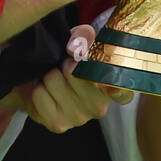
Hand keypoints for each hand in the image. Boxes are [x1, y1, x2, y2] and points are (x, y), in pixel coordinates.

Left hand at [18, 25, 133, 132]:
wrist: (42, 83)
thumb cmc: (69, 61)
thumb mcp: (79, 41)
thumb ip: (82, 37)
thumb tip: (74, 49)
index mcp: (112, 86)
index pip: (123, 92)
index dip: (117, 89)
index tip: (112, 87)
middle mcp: (99, 107)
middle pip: (73, 73)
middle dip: (64, 64)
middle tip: (66, 67)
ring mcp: (79, 118)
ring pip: (53, 80)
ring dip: (49, 74)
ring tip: (55, 79)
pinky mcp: (58, 124)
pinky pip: (39, 94)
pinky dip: (37, 87)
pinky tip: (47, 91)